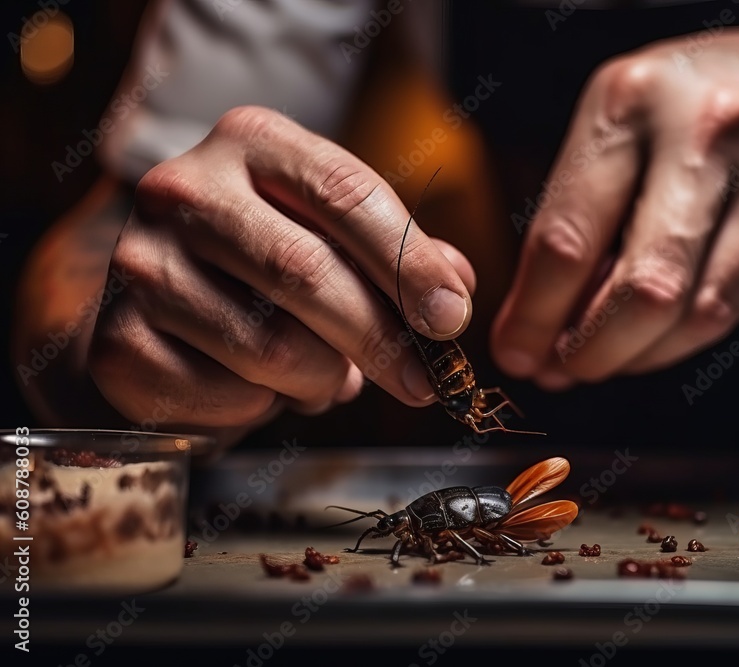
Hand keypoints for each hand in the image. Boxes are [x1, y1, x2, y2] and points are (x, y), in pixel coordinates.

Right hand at [89, 106, 474, 430]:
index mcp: (251, 143)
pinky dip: (268, 406)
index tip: (451, 318)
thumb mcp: (332, 234)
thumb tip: (457, 290)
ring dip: (323, 380)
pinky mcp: (119, 339)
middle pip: (305, 272)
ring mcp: (141, 263)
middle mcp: (185, 191)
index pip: (345, 193)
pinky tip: (264, 388)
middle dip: (380, 339)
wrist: (157, 299)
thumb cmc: (264, 261)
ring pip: (272, 348)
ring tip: (328, 377)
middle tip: (422, 383)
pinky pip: (229, 396)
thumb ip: (397, 254)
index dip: (408, 263)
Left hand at [491, 16, 738, 387]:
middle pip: (640, 290)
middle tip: (562, 368)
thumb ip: (581, 213)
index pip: (567, 237)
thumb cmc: (699, 101)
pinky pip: (737, 309)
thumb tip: (541, 320)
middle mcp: (708, 132)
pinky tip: (658, 334)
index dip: (533, 315)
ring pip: (696, 314)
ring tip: (606, 356)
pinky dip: (684, 339)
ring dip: (638, 356)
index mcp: (633, 100)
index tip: (515, 351)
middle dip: (590, 351)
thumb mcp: (622, 122)